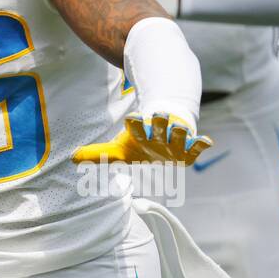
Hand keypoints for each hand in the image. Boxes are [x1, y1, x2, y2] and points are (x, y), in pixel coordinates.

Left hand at [72, 113, 212, 165]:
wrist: (168, 127)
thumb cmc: (141, 141)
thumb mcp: (121, 149)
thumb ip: (99, 154)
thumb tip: (72, 160)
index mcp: (140, 132)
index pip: (135, 125)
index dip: (134, 123)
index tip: (130, 118)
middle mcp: (158, 132)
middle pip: (159, 122)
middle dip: (157, 121)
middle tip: (155, 117)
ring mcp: (176, 137)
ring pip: (180, 130)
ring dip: (180, 131)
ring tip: (179, 131)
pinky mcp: (190, 145)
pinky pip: (198, 143)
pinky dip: (202, 143)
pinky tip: (206, 142)